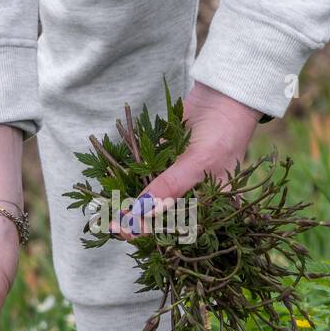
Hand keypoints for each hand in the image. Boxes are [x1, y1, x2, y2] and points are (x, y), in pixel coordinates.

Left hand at [118, 81, 261, 234]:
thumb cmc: (223, 134)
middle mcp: (190, 198)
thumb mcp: (199, 163)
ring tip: (105, 210)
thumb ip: (171, 186)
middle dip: (135, 220)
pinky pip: (142, 174)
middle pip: (158, 217)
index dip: (150, 232)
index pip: (176, 229)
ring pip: (148, 198)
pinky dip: (127, 179)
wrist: (222, 98)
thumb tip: (141, 211)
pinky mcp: (162, 162)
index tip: (125, 231)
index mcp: (207, 208)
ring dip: (127, 202)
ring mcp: (175, 180)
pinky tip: (109, 185)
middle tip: (111, 224)